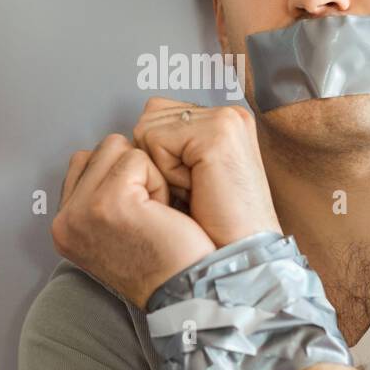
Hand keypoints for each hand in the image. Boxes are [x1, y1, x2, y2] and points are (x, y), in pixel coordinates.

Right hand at [51, 133, 215, 309]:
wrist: (185, 294)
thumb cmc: (163, 263)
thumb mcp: (113, 230)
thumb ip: (99, 194)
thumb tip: (113, 155)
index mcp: (63, 226)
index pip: (83, 162)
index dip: (120, 175)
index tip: (137, 212)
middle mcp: (65, 220)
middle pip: (100, 149)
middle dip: (132, 172)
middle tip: (147, 215)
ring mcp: (83, 210)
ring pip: (118, 148)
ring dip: (145, 175)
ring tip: (153, 213)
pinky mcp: (110, 201)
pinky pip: (138, 159)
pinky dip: (158, 182)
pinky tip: (161, 214)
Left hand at [133, 97, 281, 247]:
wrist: (238, 256)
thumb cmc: (213, 228)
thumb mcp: (188, 177)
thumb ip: (171, 146)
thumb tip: (131, 137)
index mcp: (223, 122)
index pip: (159, 114)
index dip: (156, 154)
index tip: (186, 185)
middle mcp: (227, 115)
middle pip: (149, 118)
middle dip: (155, 159)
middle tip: (191, 189)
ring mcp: (224, 121)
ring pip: (148, 128)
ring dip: (160, 167)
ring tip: (193, 189)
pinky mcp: (216, 134)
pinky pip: (156, 141)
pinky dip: (166, 172)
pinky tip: (194, 189)